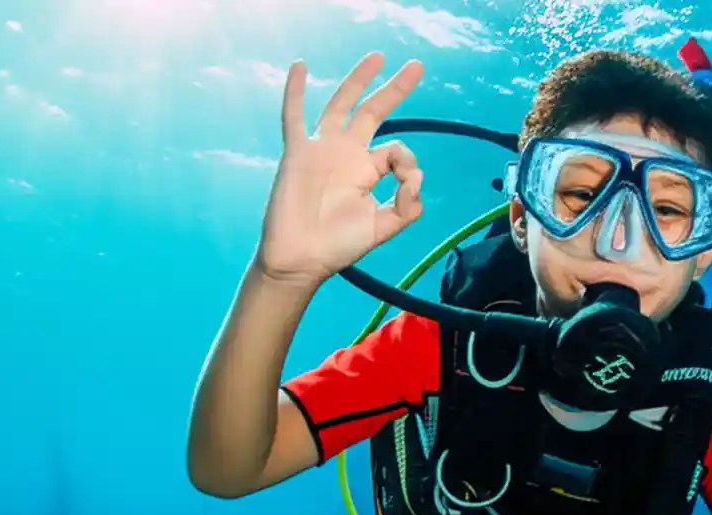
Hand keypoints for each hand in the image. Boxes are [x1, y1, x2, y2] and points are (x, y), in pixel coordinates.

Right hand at [256, 52, 426, 287]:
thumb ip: (408, 207)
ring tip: (378, 57)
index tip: (406, 182)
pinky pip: (293, 116)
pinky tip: (300, 66)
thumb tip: (416, 177)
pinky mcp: (297, 152)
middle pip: (373, 112)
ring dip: (359, 79)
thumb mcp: (383, 228)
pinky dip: (295, 91)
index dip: (407, 161)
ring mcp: (322, 149)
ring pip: (341, 105)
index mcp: (368, 170)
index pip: (397, 149)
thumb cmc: (338, 246)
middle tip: (417, 66)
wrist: (300, 259)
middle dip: (395, 89)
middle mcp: (347, 154)